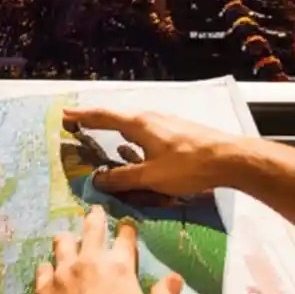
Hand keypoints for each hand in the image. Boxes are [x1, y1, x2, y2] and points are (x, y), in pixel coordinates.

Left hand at [35, 206, 184, 293]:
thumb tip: (175, 278)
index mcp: (119, 267)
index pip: (124, 238)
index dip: (126, 231)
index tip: (126, 227)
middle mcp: (89, 263)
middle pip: (91, 230)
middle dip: (94, 218)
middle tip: (93, 211)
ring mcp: (62, 275)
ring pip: (62, 243)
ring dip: (68, 238)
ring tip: (67, 237)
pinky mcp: (42, 292)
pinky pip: (42, 269)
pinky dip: (48, 267)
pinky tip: (49, 270)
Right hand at [63, 107, 241, 195]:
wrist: (229, 159)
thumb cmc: (188, 166)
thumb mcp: (151, 177)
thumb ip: (122, 179)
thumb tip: (97, 180)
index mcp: (139, 124)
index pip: (104, 116)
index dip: (82, 116)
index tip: (65, 113)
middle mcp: (150, 118)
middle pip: (117, 118)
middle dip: (97, 122)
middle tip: (78, 125)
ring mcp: (165, 124)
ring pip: (133, 127)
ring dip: (116, 132)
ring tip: (103, 138)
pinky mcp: (176, 133)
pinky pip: (145, 134)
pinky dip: (132, 140)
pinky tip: (134, 150)